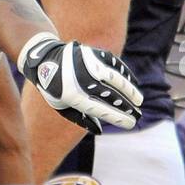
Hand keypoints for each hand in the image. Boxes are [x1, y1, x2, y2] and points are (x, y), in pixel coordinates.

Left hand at [19, 34, 142, 132]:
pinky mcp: (93, 53)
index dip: (118, 117)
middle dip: (127, 106)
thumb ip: (80, 118)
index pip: (100, 109)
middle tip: (138, 114)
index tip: (131, 123)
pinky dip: (125, 73)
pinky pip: (113, 64)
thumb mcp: (62, 106)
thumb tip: (100, 131)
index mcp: (71, 95)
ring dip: (129, 89)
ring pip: (115, 78)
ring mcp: (87, 64)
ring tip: (138, 100)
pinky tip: (132, 82)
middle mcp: (80, 79)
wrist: (45, 59)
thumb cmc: (55, 88)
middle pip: (110, 95)